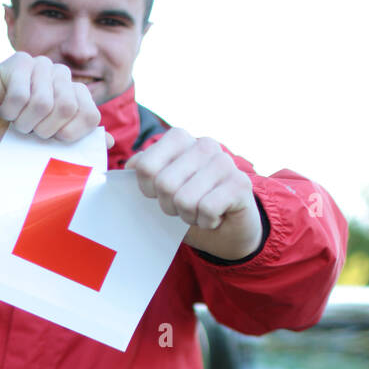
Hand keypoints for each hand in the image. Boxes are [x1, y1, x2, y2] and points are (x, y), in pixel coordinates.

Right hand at [0, 52, 114, 153]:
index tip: (50, 139)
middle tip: (29, 130)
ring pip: (44, 103)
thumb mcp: (45, 147)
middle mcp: (62, 76)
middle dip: (44, 130)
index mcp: (74, 95)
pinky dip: (9, 111)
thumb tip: (109, 140)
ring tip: (15, 120)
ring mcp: (42, 65)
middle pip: (67, 108)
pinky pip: (21, 95)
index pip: (90, 116)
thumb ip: (76, 143)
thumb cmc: (11, 134)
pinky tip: (4, 108)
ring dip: (23, 122)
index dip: (69, 135)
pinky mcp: (20, 61)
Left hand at [124, 127, 263, 260]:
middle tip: (183, 207)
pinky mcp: (241, 184)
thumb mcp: (159, 189)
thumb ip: (143, 172)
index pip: (145, 166)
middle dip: (170, 207)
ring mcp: (224, 162)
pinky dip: (207, 222)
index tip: (160, 195)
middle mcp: (204, 144)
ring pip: (185, 200)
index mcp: (179, 139)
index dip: (147, 191)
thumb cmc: (189, 205)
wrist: (227, 229)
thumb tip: (127, 167)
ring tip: (200, 211)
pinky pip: (207, 209)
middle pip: (164, 185)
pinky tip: (215, 217)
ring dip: (189, 216)